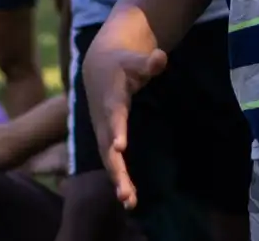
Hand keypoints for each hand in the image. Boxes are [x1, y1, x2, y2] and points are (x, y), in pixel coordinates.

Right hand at [81, 42, 169, 208]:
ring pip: (108, 159)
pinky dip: (119, 180)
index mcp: (111, 99)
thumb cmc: (121, 63)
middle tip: (124, 192)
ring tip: (129, 202)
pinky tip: (130, 200)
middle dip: (115, 169)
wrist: (97, 67)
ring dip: (118, 180)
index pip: (114, 116)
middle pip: (107, 147)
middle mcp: (104, 120)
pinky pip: (112, 163)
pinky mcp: (106, 140)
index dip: (116, 130)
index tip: (119, 146)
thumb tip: (161, 57)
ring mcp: (103, 132)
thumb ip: (148, 62)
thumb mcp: (134, 59)